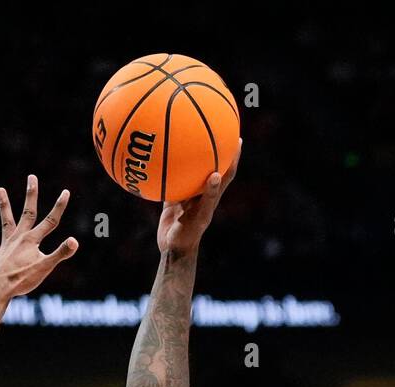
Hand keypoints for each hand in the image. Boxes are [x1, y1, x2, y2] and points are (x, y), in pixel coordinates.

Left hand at [0, 175, 78, 299]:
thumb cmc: (22, 279)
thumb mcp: (45, 267)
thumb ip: (60, 253)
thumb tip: (74, 241)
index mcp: (32, 240)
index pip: (50, 221)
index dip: (59, 207)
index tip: (65, 192)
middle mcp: (18, 239)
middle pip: (27, 213)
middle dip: (31, 195)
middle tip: (31, 177)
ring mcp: (5, 246)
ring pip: (6, 222)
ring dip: (4, 206)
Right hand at [157, 138, 240, 256]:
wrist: (172, 249)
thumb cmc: (188, 235)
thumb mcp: (199, 216)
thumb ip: (209, 196)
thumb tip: (216, 174)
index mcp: (212, 196)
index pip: (227, 172)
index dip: (234, 157)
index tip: (237, 139)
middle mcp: (201, 193)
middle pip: (210, 165)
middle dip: (214, 149)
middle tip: (216, 128)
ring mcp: (186, 195)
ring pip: (189, 171)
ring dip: (189, 156)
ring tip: (185, 136)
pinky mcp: (172, 199)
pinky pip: (169, 180)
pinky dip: (165, 170)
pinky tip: (156, 157)